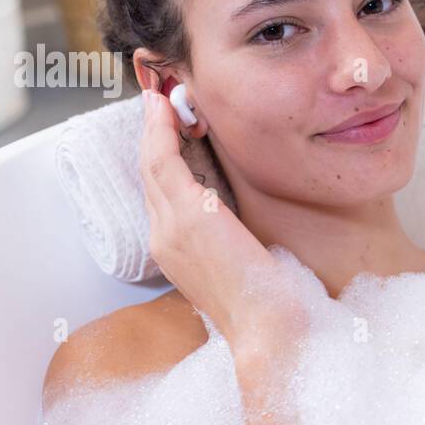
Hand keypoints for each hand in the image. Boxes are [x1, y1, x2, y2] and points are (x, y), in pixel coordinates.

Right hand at [139, 88, 307, 352]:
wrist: (273, 331)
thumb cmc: (272, 306)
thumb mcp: (249, 266)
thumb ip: (238, 240)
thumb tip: (249, 224)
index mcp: (178, 253)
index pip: (164, 195)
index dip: (165, 158)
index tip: (174, 129)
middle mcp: (165, 239)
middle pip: (151, 174)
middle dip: (155, 134)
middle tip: (163, 98)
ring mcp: (171, 227)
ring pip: (151, 163)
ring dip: (155, 124)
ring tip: (164, 94)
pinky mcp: (187, 216)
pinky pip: (162, 160)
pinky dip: (160, 129)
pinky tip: (166, 106)